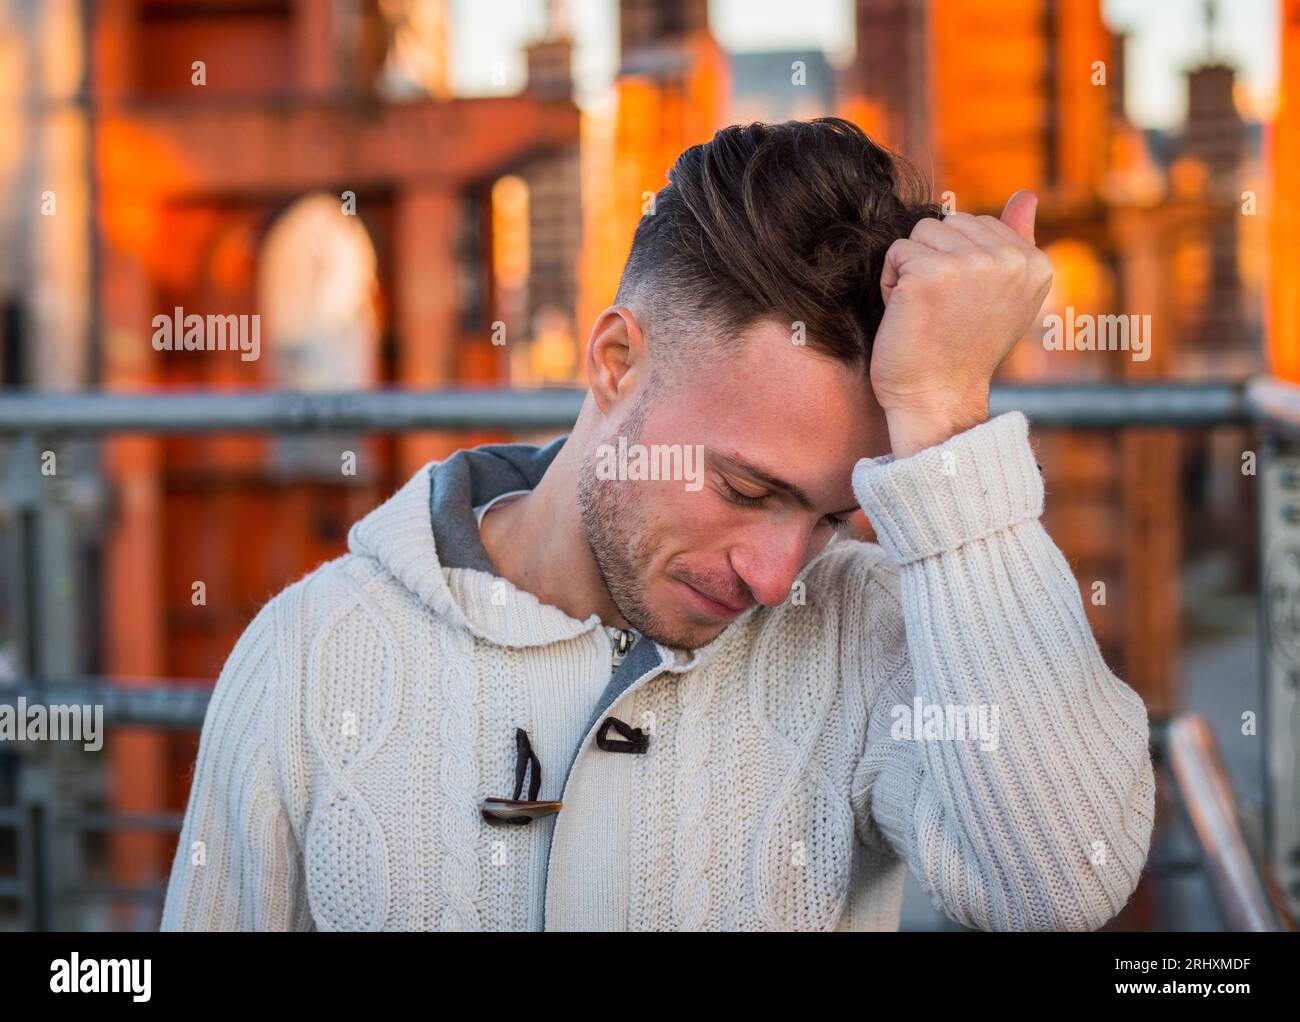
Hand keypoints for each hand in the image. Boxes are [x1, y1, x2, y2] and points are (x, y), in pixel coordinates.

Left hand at [869, 190, 1052, 457]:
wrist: (935, 400)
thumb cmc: (959, 351)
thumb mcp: (1001, 296)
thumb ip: (1016, 242)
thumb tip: (1026, 194)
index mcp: (1035, 263)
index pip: (977, 224)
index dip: (957, 263)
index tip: (963, 308)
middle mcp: (1011, 260)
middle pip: (948, 222)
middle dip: (933, 262)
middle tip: (941, 312)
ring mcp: (973, 264)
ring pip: (920, 232)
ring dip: (910, 270)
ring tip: (924, 312)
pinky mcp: (932, 273)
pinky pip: (896, 251)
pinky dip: (890, 282)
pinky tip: (906, 315)